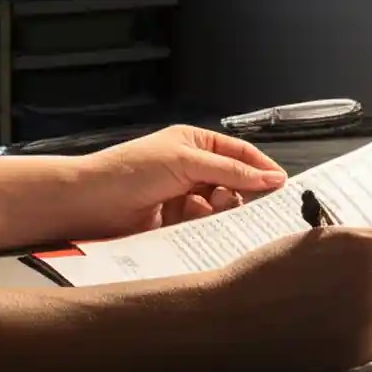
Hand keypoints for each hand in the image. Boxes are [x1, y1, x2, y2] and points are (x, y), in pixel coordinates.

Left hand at [70, 125, 287, 238]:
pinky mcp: (176, 223)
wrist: (89, 202)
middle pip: (234, 182)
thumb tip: (273, 178)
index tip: (282, 186)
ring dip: (223, 211)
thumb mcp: (187, 162)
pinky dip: (207, 228)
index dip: (261, 169)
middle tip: (249, 206)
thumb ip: (232, 172)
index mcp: (196, 144)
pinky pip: (204, 226)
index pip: (240, 154)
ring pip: (221, 207)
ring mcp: (185, 196)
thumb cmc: (132, 170)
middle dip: (243, 193)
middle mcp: (193, 168)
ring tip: (215, 213)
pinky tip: (200, 228)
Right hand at [201, 226, 371, 371]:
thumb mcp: (313, 241)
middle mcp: (368, 281)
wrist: (229, 319)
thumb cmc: (263, 274)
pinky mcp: (355, 352)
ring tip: (351, 309)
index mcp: (358, 245)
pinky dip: (367, 337)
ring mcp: (364, 320)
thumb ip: (354, 246)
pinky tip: (337, 328)